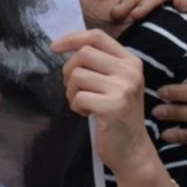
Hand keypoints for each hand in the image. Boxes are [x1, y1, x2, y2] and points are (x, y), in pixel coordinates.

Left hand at [53, 29, 155, 178]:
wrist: (132, 150)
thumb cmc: (118, 115)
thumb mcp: (116, 83)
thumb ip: (100, 64)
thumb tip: (66, 46)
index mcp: (131, 62)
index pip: (97, 37)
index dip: (72, 38)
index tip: (54, 47)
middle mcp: (130, 72)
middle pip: (83, 54)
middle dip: (69, 71)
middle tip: (73, 88)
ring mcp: (123, 88)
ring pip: (77, 75)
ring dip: (71, 92)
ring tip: (83, 103)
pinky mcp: (112, 106)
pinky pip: (78, 97)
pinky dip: (76, 106)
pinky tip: (87, 114)